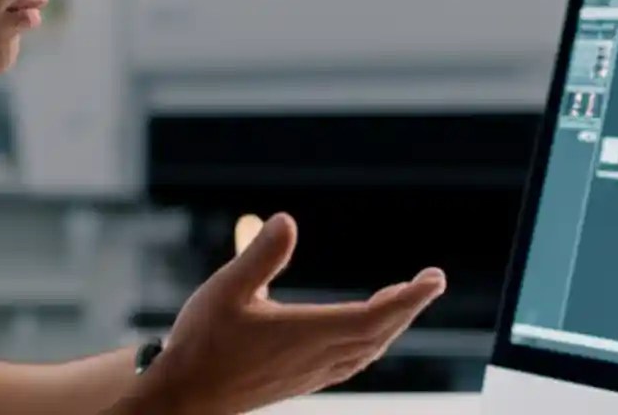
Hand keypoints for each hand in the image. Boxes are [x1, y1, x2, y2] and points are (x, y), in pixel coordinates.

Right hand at [150, 212, 445, 414]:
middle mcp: (317, 358)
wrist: (183, 397)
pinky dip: (371, 343)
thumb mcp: (225, 289)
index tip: (434, 278)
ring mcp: (311, 373)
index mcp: (306, 334)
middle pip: (380, 333)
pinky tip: (367, 335)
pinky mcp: (301, 381)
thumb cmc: (201, 343)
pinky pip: (352, 362)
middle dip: (409, 306)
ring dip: (392, 324)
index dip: (410, 298)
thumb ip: (260, 256)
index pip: (375, 317)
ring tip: (404, 300)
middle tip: (429, 281)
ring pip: (368, 350)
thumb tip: (287, 220)